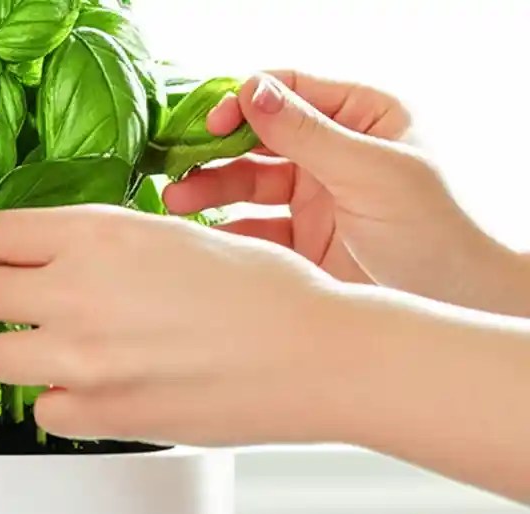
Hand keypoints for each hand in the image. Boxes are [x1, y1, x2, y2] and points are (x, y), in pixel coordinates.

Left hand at [0, 205, 355, 445]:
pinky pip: (43, 411)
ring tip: (68, 352)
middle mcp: (77, 291)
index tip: (16, 259)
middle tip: (46, 308)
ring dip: (27, 355)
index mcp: (96, 235)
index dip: (6, 248)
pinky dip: (64, 403)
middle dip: (13, 300)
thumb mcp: (176, 234)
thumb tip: (59, 256)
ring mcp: (82, 358)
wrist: (318, 355)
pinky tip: (99, 389)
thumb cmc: (266, 294)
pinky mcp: (101, 415)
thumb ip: (105, 246)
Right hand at [163, 71, 529, 315]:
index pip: (291, 91)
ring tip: (176, 201)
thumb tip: (252, 89)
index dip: (246, 102)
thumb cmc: (433, 233)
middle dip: (216, 150)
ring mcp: (315, 198)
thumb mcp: (371, 172)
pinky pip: (251, 230)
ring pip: (247, 182)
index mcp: (362, 117)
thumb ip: (308, 132)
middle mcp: (334, 153)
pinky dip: (223, 233)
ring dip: (209, 188)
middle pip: (258, 137)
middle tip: (178, 165)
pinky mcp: (300, 243)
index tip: (213, 124)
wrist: (453, 308)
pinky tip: (201, 238)